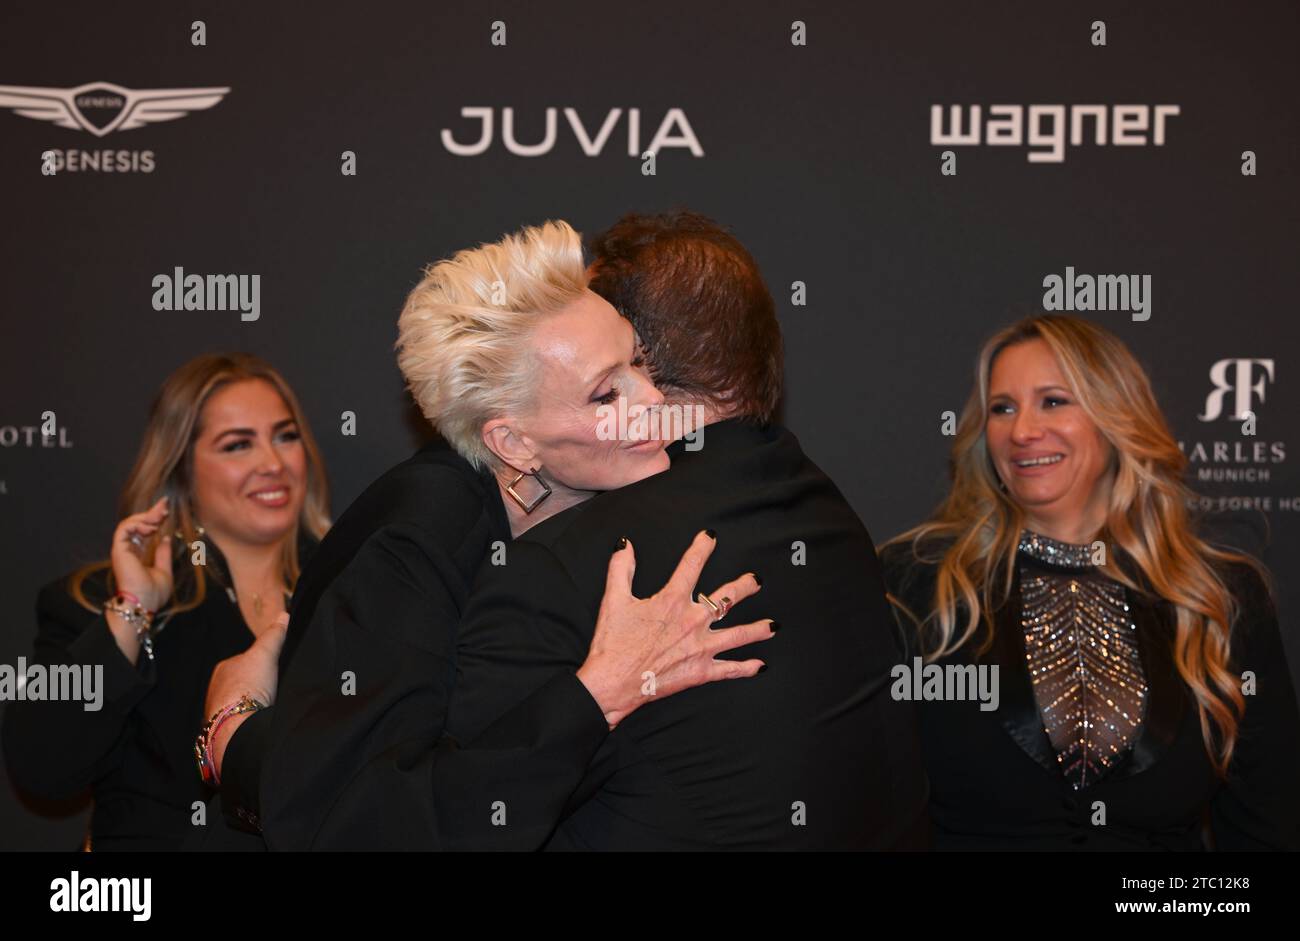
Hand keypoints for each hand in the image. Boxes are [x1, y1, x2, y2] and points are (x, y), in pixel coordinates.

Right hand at [109, 496, 172, 612]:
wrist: (143, 604)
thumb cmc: (152, 593)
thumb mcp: (164, 570)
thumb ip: (163, 553)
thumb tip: (166, 538)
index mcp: (139, 555)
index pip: (145, 531)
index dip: (155, 519)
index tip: (167, 509)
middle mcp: (128, 550)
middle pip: (137, 524)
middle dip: (152, 512)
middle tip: (165, 504)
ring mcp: (122, 550)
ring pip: (129, 523)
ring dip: (146, 516)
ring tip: (160, 517)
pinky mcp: (118, 550)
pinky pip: (124, 529)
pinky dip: (137, 524)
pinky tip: (151, 527)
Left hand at [203, 612, 288, 780]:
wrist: (236, 726)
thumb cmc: (247, 688)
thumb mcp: (265, 654)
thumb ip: (274, 635)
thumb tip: (284, 616)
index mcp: (223, 668)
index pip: (246, 660)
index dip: (264, 663)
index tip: (277, 668)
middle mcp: (217, 688)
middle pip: (244, 681)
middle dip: (258, 685)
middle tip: (276, 688)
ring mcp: (219, 710)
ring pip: (242, 701)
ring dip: (255, 704)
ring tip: (271, 705)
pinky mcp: (224, 728)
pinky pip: (241, 719)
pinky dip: (252, 719)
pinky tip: (262, 720)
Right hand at [576, 531, 773, 728]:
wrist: (613, 683)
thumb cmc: (613, 643)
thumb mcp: (614, 600)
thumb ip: (621, 569)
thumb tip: (626, 545)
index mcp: (672, 601)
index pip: (691, 565)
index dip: (702, 547)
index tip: (711, 537)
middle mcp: (693, 622)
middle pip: (727, 599)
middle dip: (744, 587)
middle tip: (755, 581)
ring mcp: (700, 648)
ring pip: (738, 635)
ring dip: (758, 629)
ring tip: (773, 625)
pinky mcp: (700, 672)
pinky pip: (729, 670)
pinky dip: (746, 668)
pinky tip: (759, 665)